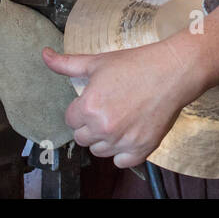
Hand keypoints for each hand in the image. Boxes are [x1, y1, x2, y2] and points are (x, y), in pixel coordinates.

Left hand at [43, 39, 204, 169]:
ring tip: (122, 118)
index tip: (98, 100)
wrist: (174, 70)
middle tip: (111, 108)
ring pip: (99, 151)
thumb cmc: (138, 64)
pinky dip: (124, 152)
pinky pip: (121, 162)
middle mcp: (103, 127)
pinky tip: (131, 133)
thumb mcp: (99, 62)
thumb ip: (67, 64)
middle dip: (91, 125)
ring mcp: (122, 140)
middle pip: (82, 137)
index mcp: (88, 107)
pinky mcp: (141, 148)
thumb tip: (44, 55)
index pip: (70, 119)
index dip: (82, 109)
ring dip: (106, 139)